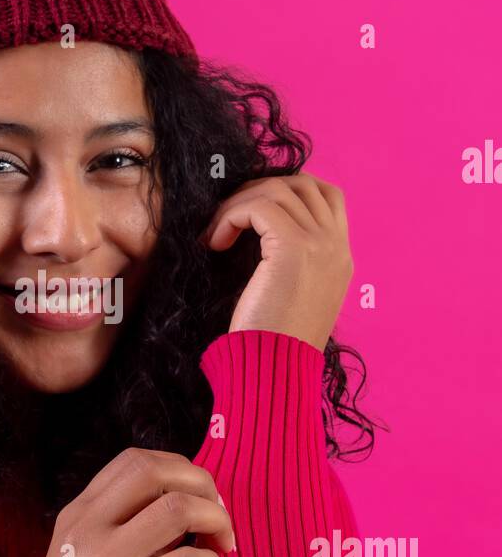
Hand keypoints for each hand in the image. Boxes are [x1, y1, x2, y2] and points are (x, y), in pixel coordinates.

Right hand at [32, 448, 234, 556]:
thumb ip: (122, 528)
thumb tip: (183, 506)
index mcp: (77, 516)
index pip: (134, 461)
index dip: (179, 468)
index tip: (200, 495)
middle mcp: (87, 530)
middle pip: (156, 471)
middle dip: (203, 484)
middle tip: (220, 516)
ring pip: (179, 508)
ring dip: (216, 522)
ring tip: (223, 546)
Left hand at [202, 173, 353, 350]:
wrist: (274, 372)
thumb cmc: (272, 343)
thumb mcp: (292, 296)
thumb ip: (291, 262)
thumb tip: (256, 231)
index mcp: (340, 258)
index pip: (327, 196)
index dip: (287, 191)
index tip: (251, 211)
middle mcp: (336, 246)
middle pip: (302, 184)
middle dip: (259, 190)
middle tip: (228, 216)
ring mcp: (319, 244)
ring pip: (275, 191)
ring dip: (237, 205)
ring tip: (216, 234)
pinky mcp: (292, 247)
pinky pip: (258, 206)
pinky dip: (230, 216)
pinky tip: (215, 243)